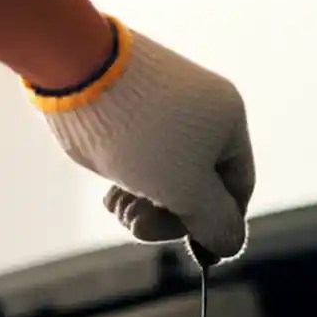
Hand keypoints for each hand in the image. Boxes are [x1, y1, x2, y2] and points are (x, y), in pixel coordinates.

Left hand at [30, 17, 255, 261]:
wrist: (78, 69)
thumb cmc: (140, 134)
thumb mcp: (185, 189)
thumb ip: (214, 221)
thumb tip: (230, 243)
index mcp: (229, 120)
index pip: (238, 186)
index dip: (217, 223)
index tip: (191, 247)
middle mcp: (202, 110)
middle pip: (199, 183)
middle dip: (171, 215)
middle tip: (138, 228)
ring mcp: (164, 106)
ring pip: (165, 173)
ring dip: (145, 203)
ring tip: (120, 210)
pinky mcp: (129, 105)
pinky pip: (141, 155)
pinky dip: (129, 181)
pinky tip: (111, 196)